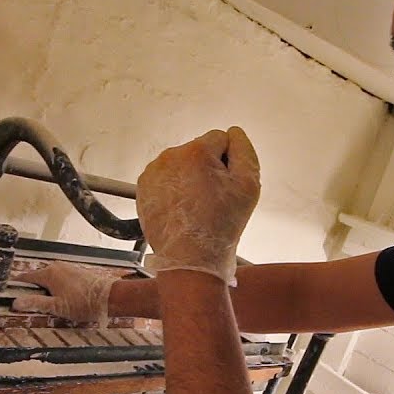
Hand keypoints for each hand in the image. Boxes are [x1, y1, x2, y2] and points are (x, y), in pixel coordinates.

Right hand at [11, 263, 117, 324]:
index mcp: (48, 273)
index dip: (17, 286)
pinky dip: (57, 288)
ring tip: (48, 305)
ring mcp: (67, 268)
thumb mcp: (56, 307)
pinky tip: (62, 299)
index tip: (10, 292)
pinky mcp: (76, 272)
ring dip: (46, 290)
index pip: (26, 277)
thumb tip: (15, 303)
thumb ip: (35, 304)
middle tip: (30, 305)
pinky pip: (60, 279)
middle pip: (37, 278)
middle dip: (33, 290)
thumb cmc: (83, 303)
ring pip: (49, 279)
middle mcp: (56, 267)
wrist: (108, 297)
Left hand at [137, 127, 260, 284]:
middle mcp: (169, 158)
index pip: (221, 138)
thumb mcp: (249, 185)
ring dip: (191, 179)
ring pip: (182, 166)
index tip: (225, 186)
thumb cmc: (218, 227)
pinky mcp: (144, 189)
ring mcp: (153, 173)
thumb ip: (244, 150)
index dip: (228, 163)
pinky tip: (183, 210)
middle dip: (208, 170)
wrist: (190, 260)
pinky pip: (167, 180)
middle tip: (213, 200)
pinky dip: (175, 191)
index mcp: (194, 152)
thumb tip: (234, 133)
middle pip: (199, 151)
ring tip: (197, 207)